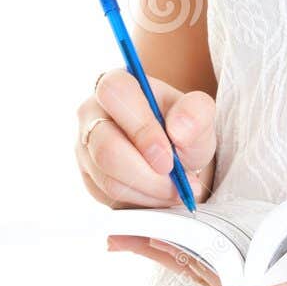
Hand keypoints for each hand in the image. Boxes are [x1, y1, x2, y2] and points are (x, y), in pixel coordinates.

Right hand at [76, 70, 216, 208]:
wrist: (176, 156)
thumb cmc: (184, 129)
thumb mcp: (200, 116)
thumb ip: (196, 113)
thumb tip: (178, 129)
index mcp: (118, 85)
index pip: (116, 94)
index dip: (142, 128)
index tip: (169, 158)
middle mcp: (92, 113)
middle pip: (106, 147)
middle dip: (146, 172)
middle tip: (177, 181)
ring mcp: (86, 147)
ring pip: (108, 179)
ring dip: (149, 190)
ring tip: (177, 189)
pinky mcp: (89, 177)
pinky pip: (110, 197)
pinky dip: (142, 201)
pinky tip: (161, 193)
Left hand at [106, 222, 286, 285]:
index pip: (235, 284)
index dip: (199, 263)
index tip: (166, 243)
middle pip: (212, 277)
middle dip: (170, 255)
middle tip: (123, 233)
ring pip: (219, 270)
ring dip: (180, 251)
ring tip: (136, 230)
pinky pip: (238, 262)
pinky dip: (207, 247)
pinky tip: (184, 231)